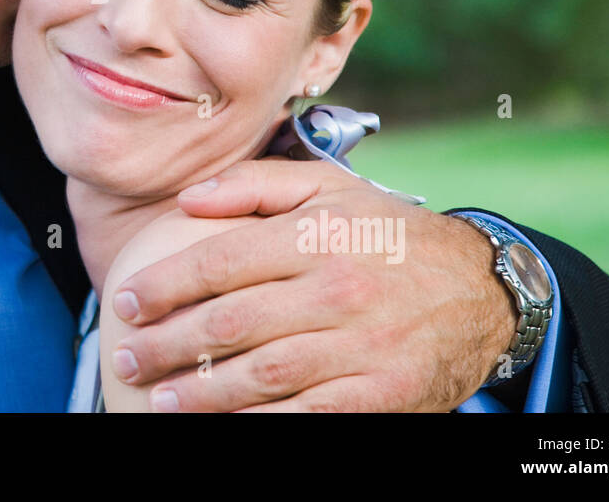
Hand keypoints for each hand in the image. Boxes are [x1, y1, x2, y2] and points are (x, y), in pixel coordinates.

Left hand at [107, 156, 518, 410]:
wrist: (483, 288)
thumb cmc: (388, 233)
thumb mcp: (330, 187)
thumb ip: (254, 184)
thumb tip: (188, 199)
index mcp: (316, 236)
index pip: (220, 262)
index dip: (164, 286)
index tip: (125, 302)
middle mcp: (335, 289)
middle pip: (231, 323)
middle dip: (168, 344)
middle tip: (129, 358)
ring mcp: (360, 345)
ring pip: (262, 374)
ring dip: (201, 392)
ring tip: (160, 398)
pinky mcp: (381, 393)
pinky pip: (308, 414)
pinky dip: (260, 423)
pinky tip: (223, 424)